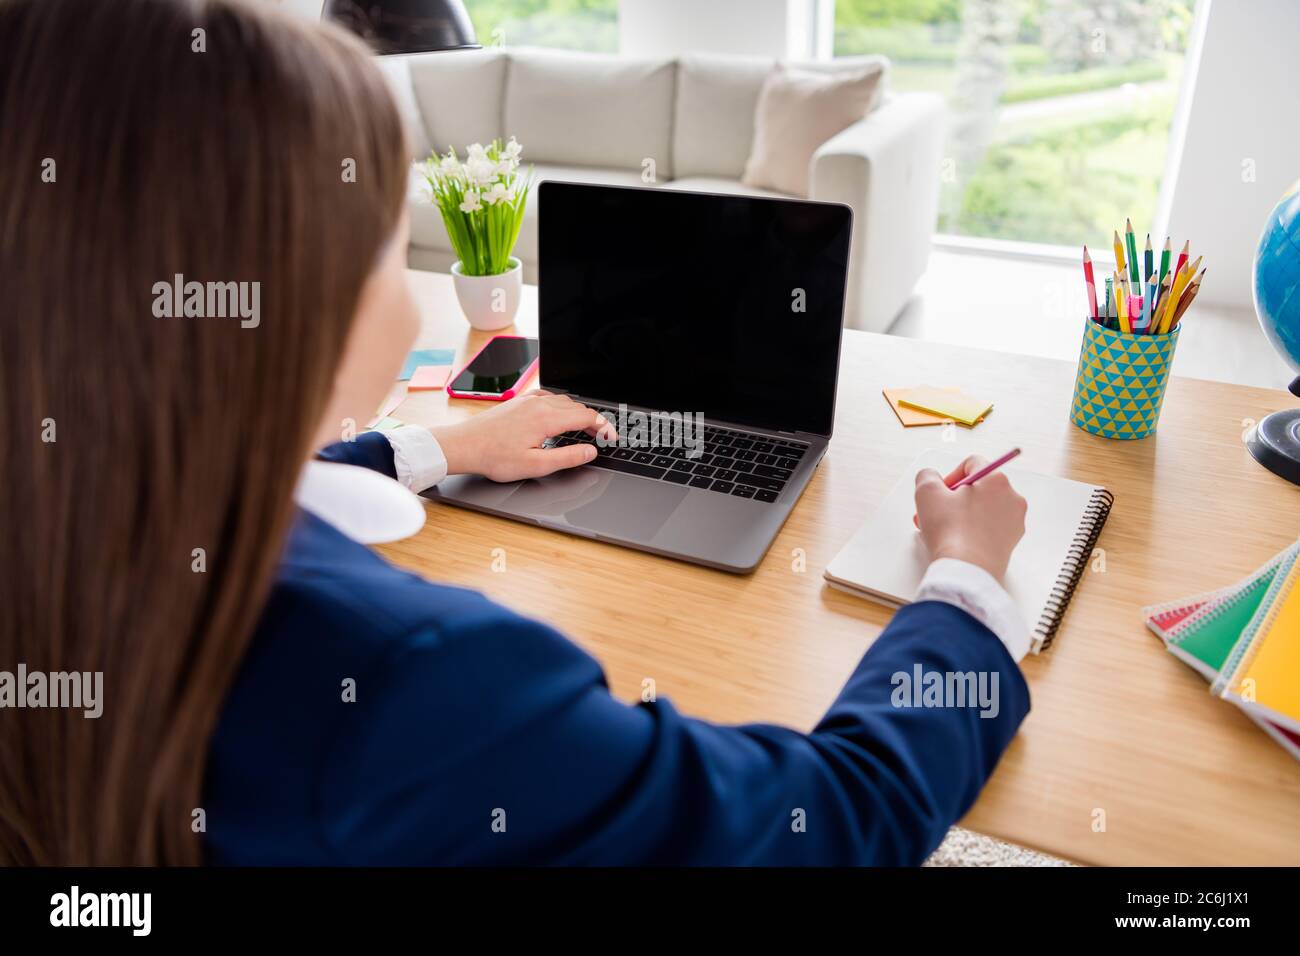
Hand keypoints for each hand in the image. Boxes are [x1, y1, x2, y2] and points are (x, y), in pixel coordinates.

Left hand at [430, 390, 617, 482]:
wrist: (464, 445)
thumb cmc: (495, 457)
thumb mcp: (536, 465)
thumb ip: (567, 457)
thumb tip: (589, 451)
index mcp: (547, 418)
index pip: (587, 417)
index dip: (604, 427)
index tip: (611, 438)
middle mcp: (539, 404)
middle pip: (578, 407)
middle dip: (594, 421)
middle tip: (601, 437)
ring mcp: (527, 400)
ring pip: (564, 400)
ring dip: (578, 413)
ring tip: (583, 429)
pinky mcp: (518, 402)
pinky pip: (547, 397)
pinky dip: (561, 406)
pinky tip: (558, 415)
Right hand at [913, 455, 1027, 580]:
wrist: (967, 571)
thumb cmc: (951, 532)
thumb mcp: (927, 492)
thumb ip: (927, 475)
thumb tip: (932, 478)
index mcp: (996, 480)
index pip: (972, 464)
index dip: (950, 476)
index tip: (939, 492)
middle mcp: (1011, 498)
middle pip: (978, 488)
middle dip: (953, 498)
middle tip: (936, 512)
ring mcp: (1014, 522)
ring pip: (982, 509)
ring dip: (960, 514)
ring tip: (940, 529)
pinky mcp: (1010, 542)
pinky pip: (988, 528)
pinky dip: (972, 530)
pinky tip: (955, 541)